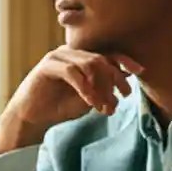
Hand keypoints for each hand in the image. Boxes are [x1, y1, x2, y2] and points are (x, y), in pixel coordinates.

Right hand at [0, 47, 143, 152]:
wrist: (32, 117)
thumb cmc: (59, 107)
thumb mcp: (89, 99)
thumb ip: (103, 90)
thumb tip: (123, 87)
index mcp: (81, 57)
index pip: (107, 53)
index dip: (124, 61)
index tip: (139, 71)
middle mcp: (71, 52)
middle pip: (101, 59)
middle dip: (114, 80)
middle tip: (119, 99)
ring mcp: (58, 56)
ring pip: (89, 63)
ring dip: (100, 87)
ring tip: (103, 107)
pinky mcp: (47, 66)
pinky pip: (73, 72)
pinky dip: (85, 88)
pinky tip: (90, 102)